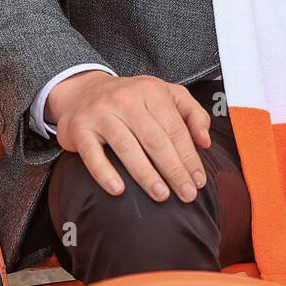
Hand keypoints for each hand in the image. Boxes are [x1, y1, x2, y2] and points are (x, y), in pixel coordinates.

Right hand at [46, 71, 210, 202]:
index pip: (175, 128)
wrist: (82, 91)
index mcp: (151, 91)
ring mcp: (101, 113)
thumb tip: (205, 141)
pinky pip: (93, 155)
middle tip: (186, 193)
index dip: (189, 156)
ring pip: (128, 147)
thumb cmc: (130, 99)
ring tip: (162, 195)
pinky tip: (118, 190)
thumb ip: (192, 113)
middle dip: (174, 170)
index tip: (198, 180)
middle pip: (155, 140)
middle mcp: (126, 99)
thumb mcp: (165, 94)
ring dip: (146, 175)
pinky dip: (105, 173)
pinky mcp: (80, 129)